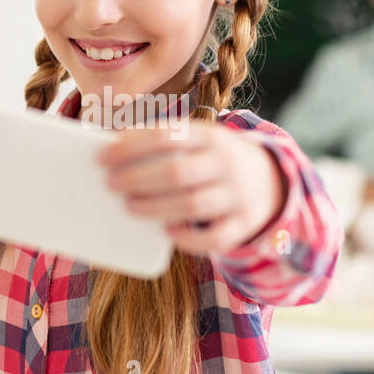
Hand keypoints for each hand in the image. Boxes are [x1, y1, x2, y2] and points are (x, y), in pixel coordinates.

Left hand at [97, 121, 284, 256]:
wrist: (270, 179)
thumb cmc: (214, 158)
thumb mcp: (198, 139)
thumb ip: (163, 141)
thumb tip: (115, 148)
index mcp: (211, 135)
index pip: (166, 136)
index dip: (130, 147)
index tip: (102, 156)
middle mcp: (227, 163)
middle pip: (176, 172)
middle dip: (138, 179)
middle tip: (111, 184)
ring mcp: (238, 195)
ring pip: (192, 206)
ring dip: (154, 208)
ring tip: (129, 206)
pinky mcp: (244, 224)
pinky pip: (213, 238)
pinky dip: (187, 238)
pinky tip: (166, 230)